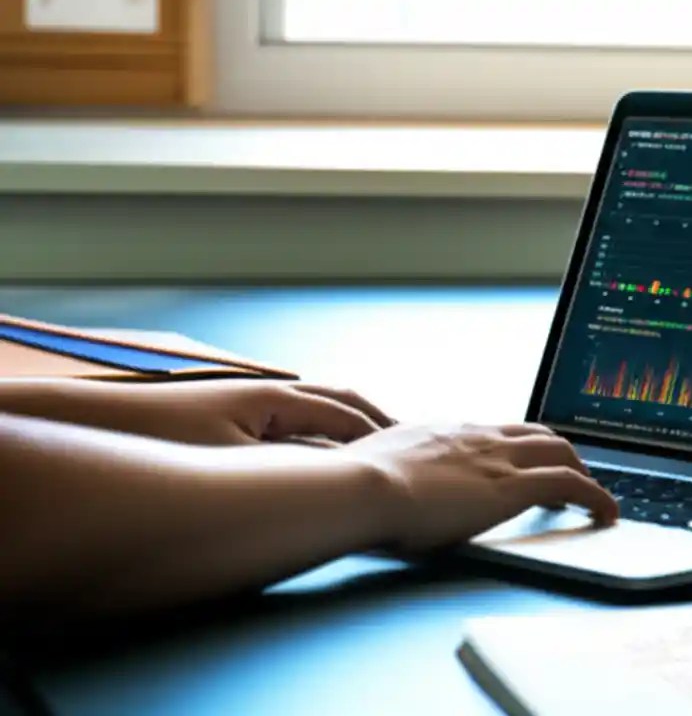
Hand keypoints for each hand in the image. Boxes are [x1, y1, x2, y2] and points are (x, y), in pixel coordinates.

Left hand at [1, 379, 393, 445]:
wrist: (104, 421)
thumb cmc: (165, 435)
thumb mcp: (237, 461)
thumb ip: (294, 466)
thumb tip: (341, 474)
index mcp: (276, 398)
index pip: (346, 414)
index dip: (382, 435)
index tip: (412, 454)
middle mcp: (267, 392)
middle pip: (339, 402)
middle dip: (377, 423)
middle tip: (409, 445)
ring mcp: (250, 400)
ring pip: (316, 408)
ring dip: (349, 427)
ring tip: (374, 448)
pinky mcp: (231, 414)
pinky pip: (294, 419)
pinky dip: (320, 433)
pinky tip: (319, 454)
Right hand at [343, 423, 617, 550]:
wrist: (361, 488)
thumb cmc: (354, 485)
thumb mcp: (372, 466)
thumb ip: (385, 469)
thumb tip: (367, 478)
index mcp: (446, 432)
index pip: (496, 432)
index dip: (518, 447)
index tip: (524, 462)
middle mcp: (478, 436)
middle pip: (537, 433)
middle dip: (559, 453)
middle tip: (571, 478)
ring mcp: (497, 459)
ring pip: (561, 450)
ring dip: (582, 472)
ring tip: (593, 497)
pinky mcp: (512, 486)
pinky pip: (572, 484)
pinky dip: (597, 497)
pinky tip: (607, 514)